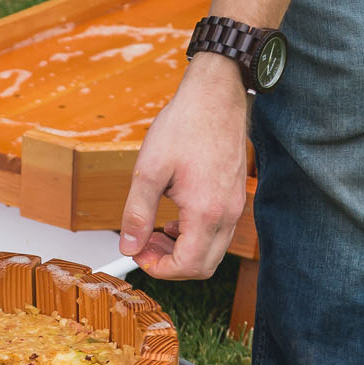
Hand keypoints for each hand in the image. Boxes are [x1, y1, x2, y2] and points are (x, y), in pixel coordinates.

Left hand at [118, 53, 250, 278]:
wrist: (215, 96)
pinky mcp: (236, 197)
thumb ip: (136, 212)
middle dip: (170, 264)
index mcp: (206, 211)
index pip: (187, 266)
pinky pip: (219, 233)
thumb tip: (127, 246)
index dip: (159, 268)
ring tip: (156, 232)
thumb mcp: (149, 169)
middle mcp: (227, 214)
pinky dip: (196, 237)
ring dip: (183, 252)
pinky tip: (176, 218)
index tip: (138, 252)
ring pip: (213, 252)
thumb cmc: (185, 125)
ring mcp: (235, 206)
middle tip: (144, 244)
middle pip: (203, 266)